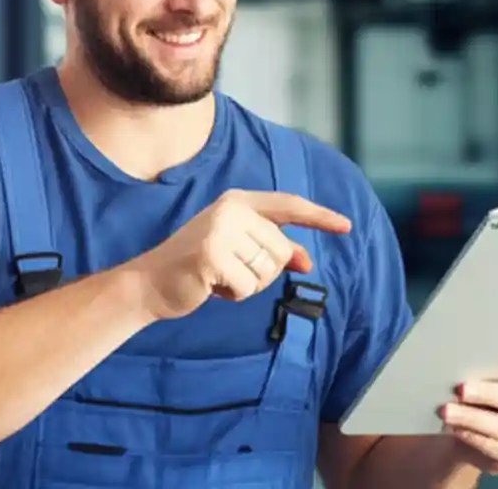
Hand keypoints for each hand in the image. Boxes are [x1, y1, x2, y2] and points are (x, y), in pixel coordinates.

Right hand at [120, 189, 351, 321]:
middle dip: (261, 271)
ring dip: (247, 285)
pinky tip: (210, 286)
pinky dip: (233, 295)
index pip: (288, 205)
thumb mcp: (237, 250)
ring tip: (218, 277)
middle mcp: (230, 209)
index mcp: (237, 201)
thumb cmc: (196, 266)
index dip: (319, 216)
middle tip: (228, 271)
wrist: (150, 283)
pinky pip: (247, 287)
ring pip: (267, 271)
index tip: (346, 226)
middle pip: (280, 250)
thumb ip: (271, 249)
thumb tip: (306, 260)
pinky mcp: (211, 255)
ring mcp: (220, 230)